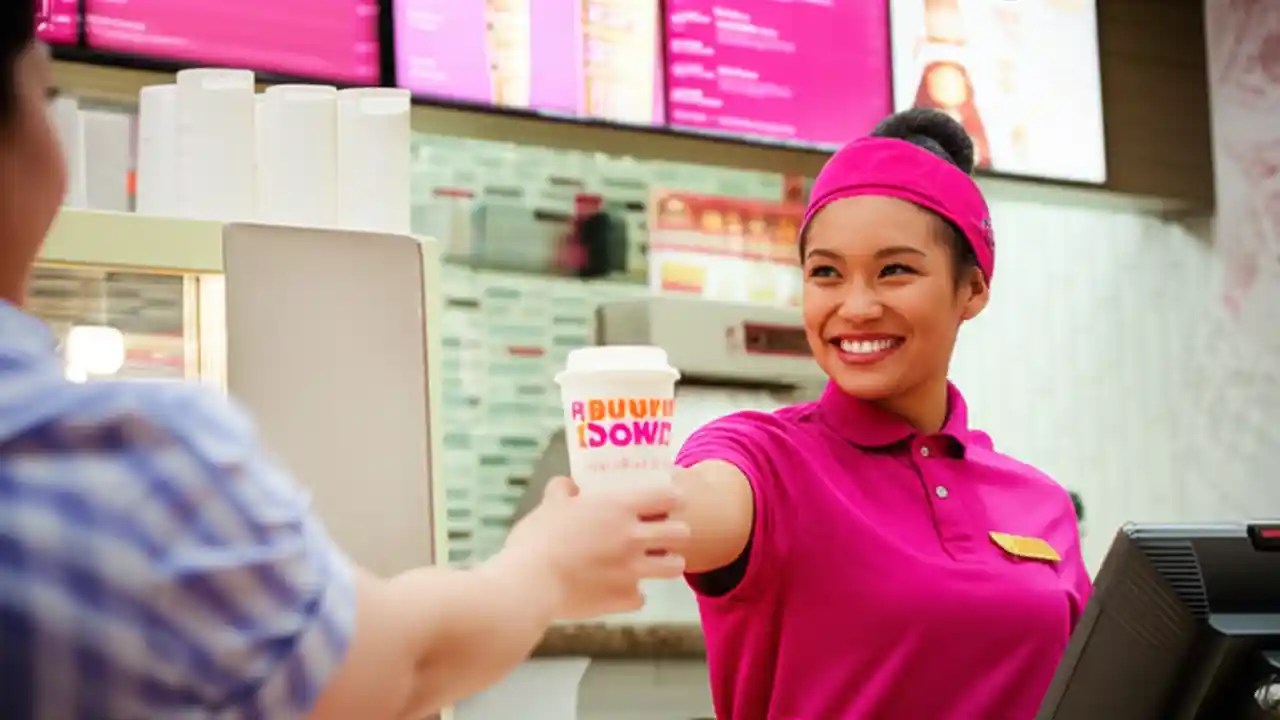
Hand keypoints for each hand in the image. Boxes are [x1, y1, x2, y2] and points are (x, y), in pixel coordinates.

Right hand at [493, 477, 688, 619]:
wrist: (531, 584)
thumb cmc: (539, 538)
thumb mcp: (549, 505)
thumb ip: (562, 490)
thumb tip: (567, 484)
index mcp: (619, 509)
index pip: (667, 496)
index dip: (672, 497)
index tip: (670, 500)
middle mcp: (634, 538)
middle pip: (681, 533)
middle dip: (676, 533)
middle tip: (664, 534)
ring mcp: (633, 571)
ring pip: (673, 567)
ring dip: (667, 563)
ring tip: (656, 564)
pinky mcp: (625, 599)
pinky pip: (641, 597)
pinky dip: (633, 595)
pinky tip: (620, 592)